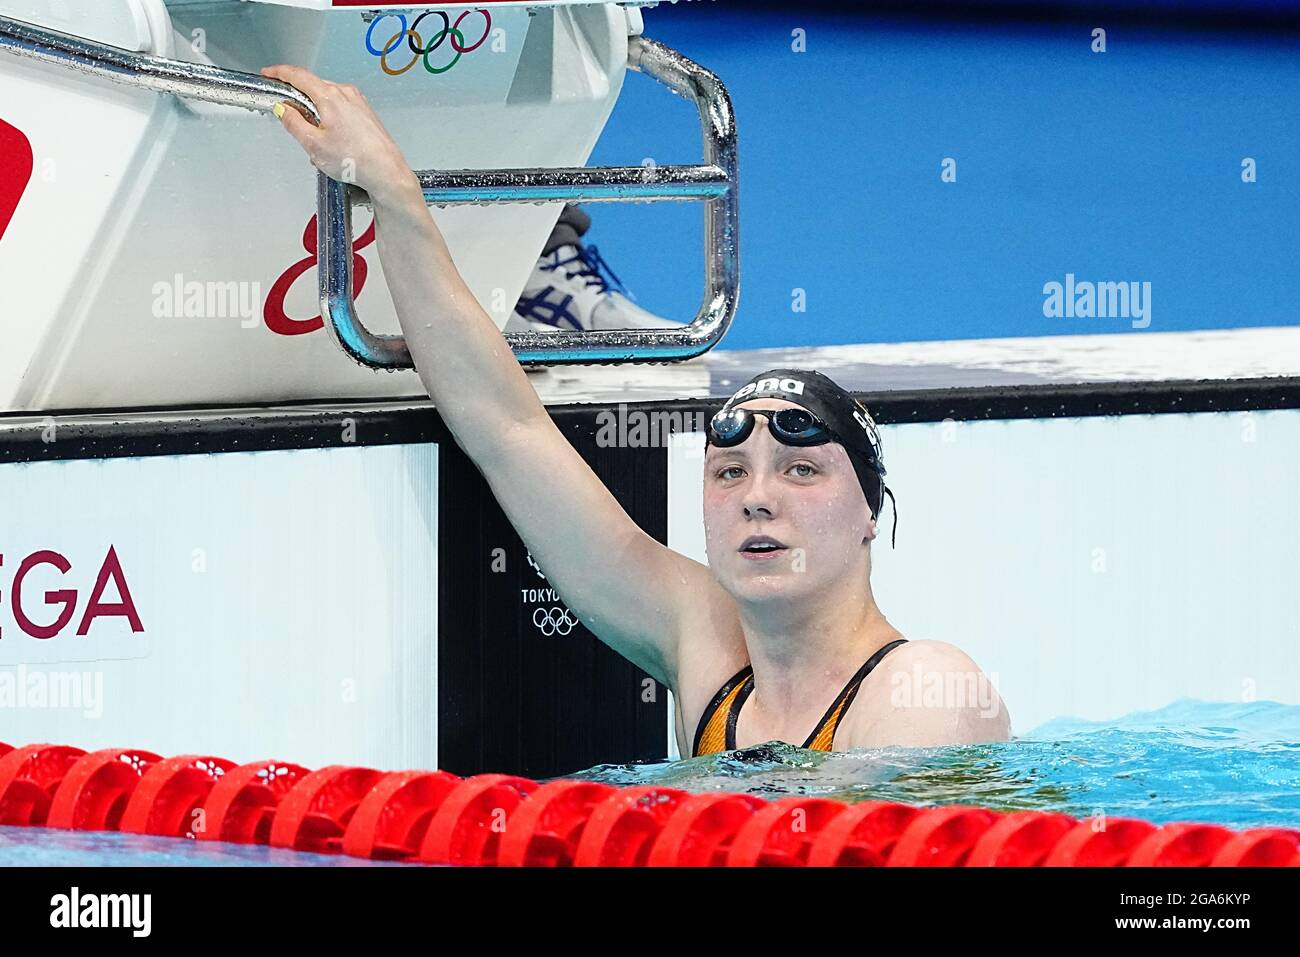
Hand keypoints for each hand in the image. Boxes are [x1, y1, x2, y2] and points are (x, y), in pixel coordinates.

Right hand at [260, 64, 418, 207]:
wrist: (386, 172)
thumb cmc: (355, 160)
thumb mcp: (313, 144)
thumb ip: (293, 123)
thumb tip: (283, 109)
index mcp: (330, 96)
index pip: (298, 75)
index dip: (279, 73)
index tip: (268, 74)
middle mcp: (346, 93)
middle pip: (313, 86)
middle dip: (297, 98)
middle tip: (288, 115)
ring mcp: (358, 102)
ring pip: (327, 98)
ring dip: (315, 112)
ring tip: (316, 140)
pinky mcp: (365, 112)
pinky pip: (340, 107)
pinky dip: (329, 117)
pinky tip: (332, 141)